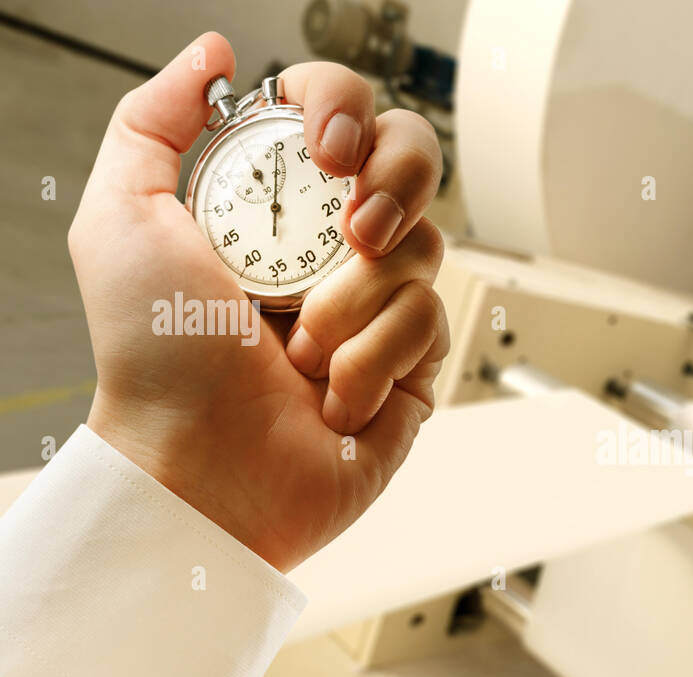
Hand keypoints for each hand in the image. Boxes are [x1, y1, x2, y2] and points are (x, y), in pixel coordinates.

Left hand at [68, 33, 448, 571]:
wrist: (200, 466)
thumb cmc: (156, 361)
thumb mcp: (122, 220)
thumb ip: (154, 121)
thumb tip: (214, 56)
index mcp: (275, 206)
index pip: (341, 117)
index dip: (346, 111)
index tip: (322, 151)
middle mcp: (332, 248)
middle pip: (414, 162)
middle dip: (392, 183)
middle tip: (351, 231)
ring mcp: (378, 307)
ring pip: (424, 248)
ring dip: (353, 302)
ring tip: (300, 351)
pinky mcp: (413, 366)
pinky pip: (432, 322)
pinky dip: (373, 359)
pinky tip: (332, 393)